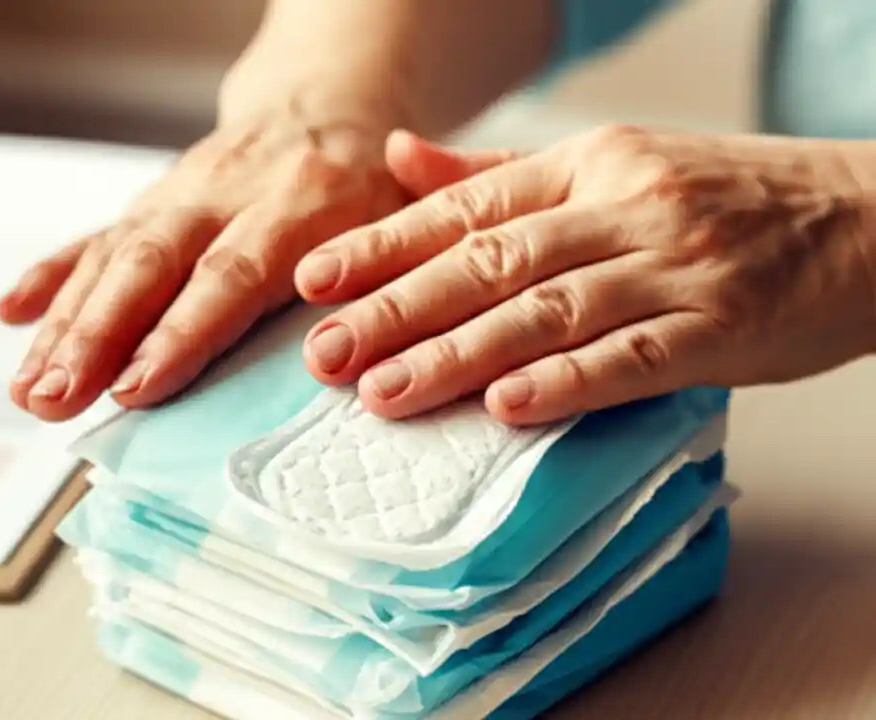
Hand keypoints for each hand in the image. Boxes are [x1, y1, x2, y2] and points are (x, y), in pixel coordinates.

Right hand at [0, 115, 508, 420]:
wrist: (327, 105)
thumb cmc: (371, 185)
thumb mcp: (397, 222)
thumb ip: (374, 279)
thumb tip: (342, 359)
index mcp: (298, 202)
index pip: (229, 275)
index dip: (180, 334)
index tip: (136, 388)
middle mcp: (224, 193)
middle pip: (149, 265)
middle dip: (95, 336)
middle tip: (55, 398)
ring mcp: (178, 195)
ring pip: (112, 257)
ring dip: (64, 325)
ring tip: (29, 388)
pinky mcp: (153, 201)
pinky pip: (96, 237)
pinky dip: (51, 276)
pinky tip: (10, 312)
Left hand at [297, 126, 875, 424]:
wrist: (873, 216)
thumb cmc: (729, 198)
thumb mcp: (611, 165)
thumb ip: (498, 175)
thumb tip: (399, 159)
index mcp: (587, 164)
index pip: (464, 207)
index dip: (384, 246)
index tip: (316, 280)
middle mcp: (621, 206)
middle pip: (490, 261)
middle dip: (398, 309)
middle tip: (325, 353)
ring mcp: (674, 266)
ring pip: (546, 310)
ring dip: (459, 355)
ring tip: (385, 392)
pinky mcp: (722, 326)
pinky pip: (633, 356)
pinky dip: (568, 381)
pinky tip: (508, 406)